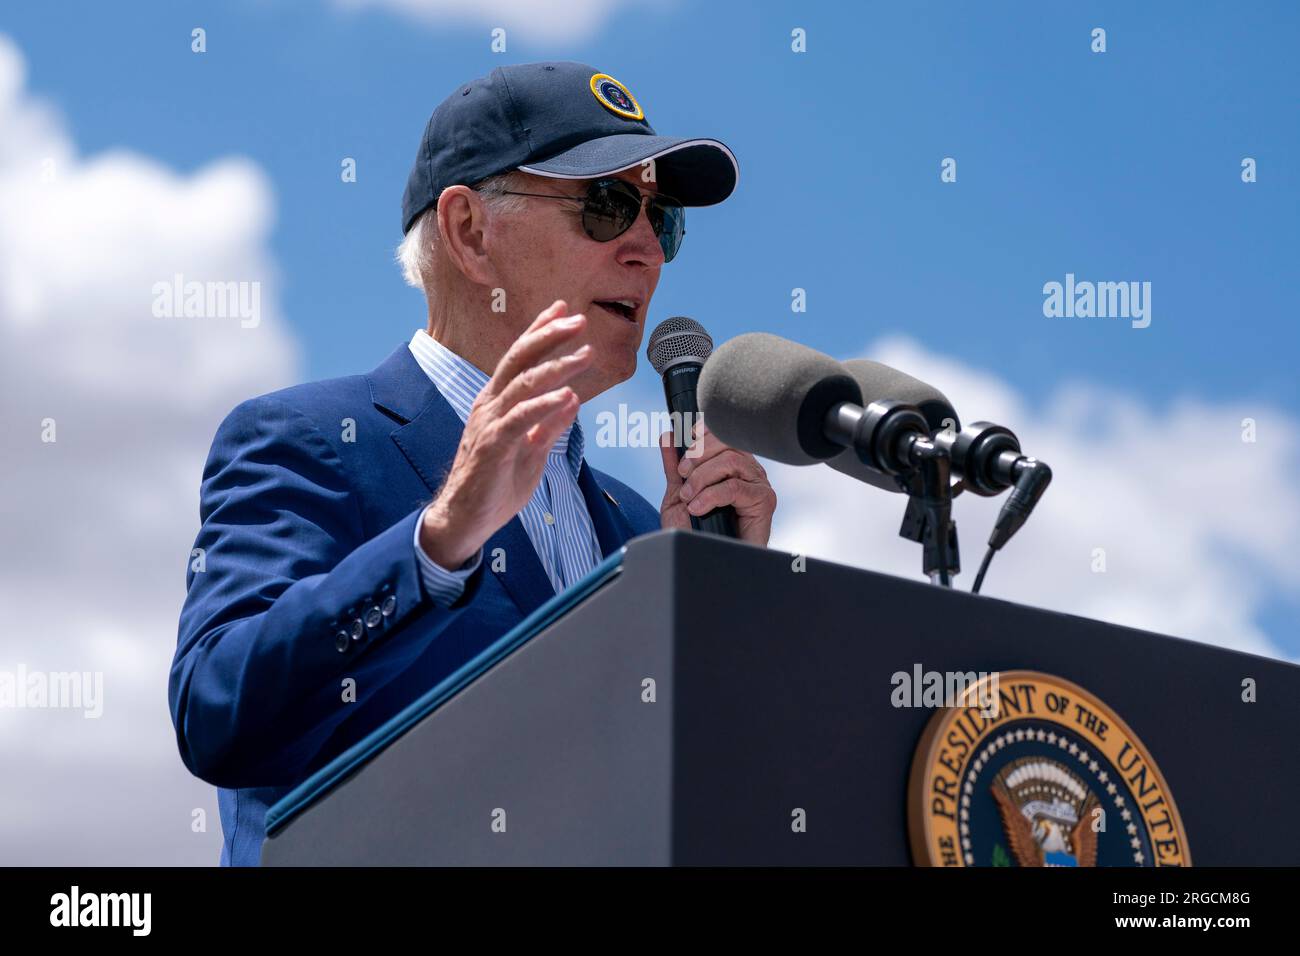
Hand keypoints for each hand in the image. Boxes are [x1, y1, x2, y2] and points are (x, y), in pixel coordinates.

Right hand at [419, 300, 592, 566]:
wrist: (466, 519)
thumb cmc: (495, 485)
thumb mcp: (532, 452)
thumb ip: (549, 426)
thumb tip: (572, 401)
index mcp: (499, 402)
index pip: (520, 358)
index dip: (541, 332)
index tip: (563, 310)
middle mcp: (491, 404)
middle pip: (519, 359)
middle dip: (549, 336)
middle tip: (578, 320)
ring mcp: (490, 423)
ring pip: (524, 384)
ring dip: (557, 366)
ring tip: (585, 354)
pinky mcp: (493, 445)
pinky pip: (521, 419)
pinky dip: (545, 405)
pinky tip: (567, 396)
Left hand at [658, 420, 776, 545]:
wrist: (706, 560)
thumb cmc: (697, 531)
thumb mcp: (679, 494)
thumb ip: (674, 466)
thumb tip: (668, 436)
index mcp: (730, 464)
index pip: (723, 435)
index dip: (705, 433)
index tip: (687, 441)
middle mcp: (747, 470)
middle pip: (726, 443)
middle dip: (698, 456)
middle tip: (682, 475)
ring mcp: (757, 484)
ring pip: (730, 461)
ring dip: (702, 477)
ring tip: (689, 497)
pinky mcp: (764, 501)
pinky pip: (735, 486)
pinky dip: (711, 495)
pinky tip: (698, 507)